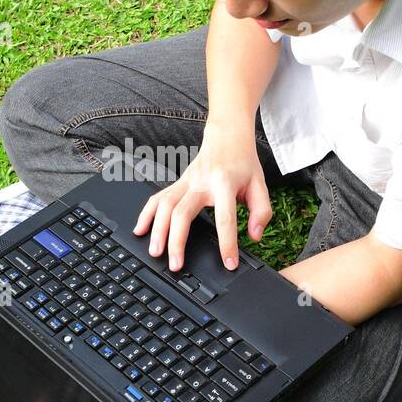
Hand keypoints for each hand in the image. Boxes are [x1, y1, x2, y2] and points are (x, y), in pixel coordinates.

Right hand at [131, 122, 271, 271]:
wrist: (228, 136)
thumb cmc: (243, 163)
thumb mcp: (260, 185)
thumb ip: (261, 212)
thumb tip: (254, 236)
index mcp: (224, 183)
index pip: (225, 217)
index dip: (227, 243)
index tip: (228, 263)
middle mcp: (201, 182)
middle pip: (182, 212)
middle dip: (176, 241)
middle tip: (175, 264)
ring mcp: (185, 181)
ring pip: (165, 205)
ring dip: (157, 230)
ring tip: (155, 252)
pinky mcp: (177, 183)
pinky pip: (157, 198)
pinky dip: (146, 214)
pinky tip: (140, 230)